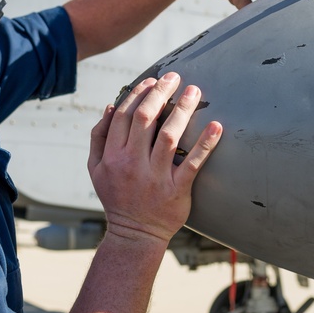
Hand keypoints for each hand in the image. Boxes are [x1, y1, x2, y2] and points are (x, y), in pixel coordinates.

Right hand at [88, 73, 222, 243]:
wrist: (134, 234)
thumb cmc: (117, 197)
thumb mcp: (97, 169)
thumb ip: (99, 137)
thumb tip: (109, 106)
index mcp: (112, 156)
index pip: (124, 116)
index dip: (138, 94)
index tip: (151, 80)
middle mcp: (132, 164)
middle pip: (145, 119)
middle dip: (160, 93)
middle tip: (174, 78)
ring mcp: (155, 177)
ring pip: (169, 135)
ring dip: (182, 110)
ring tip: (194, 91)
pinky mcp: (176, 190)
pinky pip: (192, 163)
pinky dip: (205, 144)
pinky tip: (216, 126)